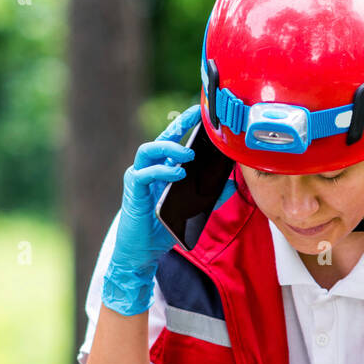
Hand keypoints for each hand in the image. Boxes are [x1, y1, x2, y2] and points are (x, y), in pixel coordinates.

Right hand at [102, 104, 199, 315]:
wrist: (142, 252)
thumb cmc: (163, 228)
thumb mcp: (192, 210)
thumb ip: (209, 195)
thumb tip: (230, 182)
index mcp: (163, 170)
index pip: (175, 140)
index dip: (186, 124)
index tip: (202, 112)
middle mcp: (149, 168)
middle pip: (162, 138)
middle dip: (179, 125)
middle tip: (197, 118)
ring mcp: (139, 177)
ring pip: (149, 150)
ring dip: (169, 148)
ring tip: (189, 155)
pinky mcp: (133, 190)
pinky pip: (144, 174)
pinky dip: (162, 171)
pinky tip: (178, 174)